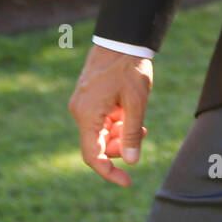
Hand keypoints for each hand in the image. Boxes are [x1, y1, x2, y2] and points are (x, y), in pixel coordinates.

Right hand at [68, 44, 153, 187]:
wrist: (121, 39)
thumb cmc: (129, 67)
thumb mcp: (136, 101)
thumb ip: (132, 132)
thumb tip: (132, 161)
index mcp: (87, 115)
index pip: (93, 155)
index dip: (109, 172)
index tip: (127, 182)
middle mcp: (79, 112)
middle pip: (98, 145)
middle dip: (120, 147)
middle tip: (142, 135)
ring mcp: (82, 105)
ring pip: (100, 133)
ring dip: (120, 135)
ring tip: (140, 125)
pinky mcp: (88, 99)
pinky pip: (100, 121)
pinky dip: (115, 123)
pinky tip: (131, 115)